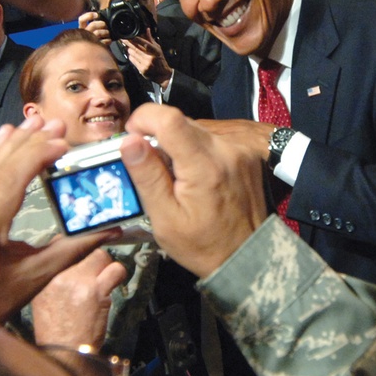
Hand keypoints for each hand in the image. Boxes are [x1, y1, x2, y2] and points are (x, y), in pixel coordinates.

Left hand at [0, 116, 120, 321]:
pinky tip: (3, 139)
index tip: (63, 141)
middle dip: (27, 142)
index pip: (11, 177)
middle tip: (54, 123)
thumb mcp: (35, 277)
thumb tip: (110, 230)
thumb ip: (73, 249)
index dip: (38, 154)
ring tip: (33, 122)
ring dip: (8, 144)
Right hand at [32, 249, 126, 348]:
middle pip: (81, 247)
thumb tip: (68, 266)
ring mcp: (78, 281)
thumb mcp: (41, 301)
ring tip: (104, 279)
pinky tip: (113, 285)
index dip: (74, 247)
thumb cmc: (55, 332)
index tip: (80, 252)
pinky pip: (115, 269)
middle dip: (91, 256)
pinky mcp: (97, 291)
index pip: (59, 245)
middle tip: (95, 269)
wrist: (65, 353)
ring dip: (106, 265)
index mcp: (43, 278)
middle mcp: (57, 276)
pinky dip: (118, 274)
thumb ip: (52, 280)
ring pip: (100, 255)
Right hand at [78, 10, 111, 45]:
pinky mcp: (95, 48)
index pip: (82, 19)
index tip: (97, 15)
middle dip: (102, 23)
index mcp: (82, 29)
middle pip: (93, 25)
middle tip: (105, 25)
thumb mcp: (91, 31)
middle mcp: (85, 34)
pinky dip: (108, 40)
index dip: (89, 15)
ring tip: (107, 34)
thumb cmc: (94, 40)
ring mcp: (90, 41)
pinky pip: (103, 42)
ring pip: (98, 32)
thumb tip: (101, 17)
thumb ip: (94, 24)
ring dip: (106, 32)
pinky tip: (108, 41)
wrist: (95, 54)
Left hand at [121, 31, 171, 85]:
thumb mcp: (158, 49)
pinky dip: (131, 56)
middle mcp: (150, 58)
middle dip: (129, 43)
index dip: (136, 39)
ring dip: (129, 49)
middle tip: (123, 39)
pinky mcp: (141, 70)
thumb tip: (147, 30)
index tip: (130, 35)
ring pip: (133, 54)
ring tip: (128, 46)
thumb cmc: (160, 60)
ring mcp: (145, 64)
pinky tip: (131, 54)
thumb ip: (151, 39)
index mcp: (155, 51)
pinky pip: (133, 61)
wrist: (163, 75)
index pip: (144, 43)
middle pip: (136, 49)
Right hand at [121, 104, 267, 277]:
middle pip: (182, 121)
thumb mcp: (165, 219)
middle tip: (150, 166)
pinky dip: (194, 150)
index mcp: (204, 166)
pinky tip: (193, 177)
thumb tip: (129, 140)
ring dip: (176, 144)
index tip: (132, 139)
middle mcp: (226, 149)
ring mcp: (240, 149)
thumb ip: (147, 176)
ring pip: (196, 129)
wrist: (247, 256)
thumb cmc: (201, 245)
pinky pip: (211, 139)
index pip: (169, 118)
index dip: (144, 119)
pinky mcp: (246, 153)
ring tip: (174, 176)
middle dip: (158, 135)